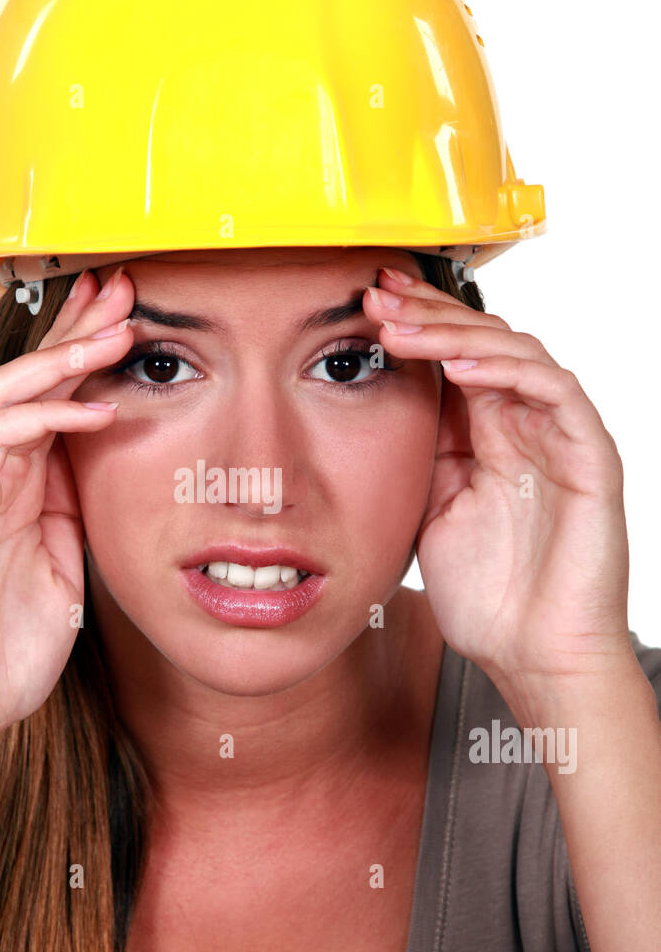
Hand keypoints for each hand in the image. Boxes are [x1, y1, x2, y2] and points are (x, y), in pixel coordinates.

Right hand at [0, 268, 135, 762]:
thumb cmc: (3, 651)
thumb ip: (74, 518)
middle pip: (23, 378)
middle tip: (122, 286)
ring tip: (115, 331)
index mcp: (12, 490)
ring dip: (61, 358)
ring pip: (2, 394)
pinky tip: (94, 410)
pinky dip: (45, 417)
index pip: (46, 400)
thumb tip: (104, 474)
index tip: (129, 317)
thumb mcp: (63, 571)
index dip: (83, 354)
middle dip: (73, 328)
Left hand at [363, 268, 633, 687]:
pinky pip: (553, 389)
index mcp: (487, 437)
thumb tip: (376, 410)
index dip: (413, 326)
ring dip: (455, 333)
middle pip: (480, 341)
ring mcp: (558, 435)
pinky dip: (506, 368)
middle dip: (426, 313)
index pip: (452, 359)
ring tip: (402, 327)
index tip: (362, 304)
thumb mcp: (429, 514)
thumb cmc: (488, 598)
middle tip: (376, 294)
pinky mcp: (589, 452)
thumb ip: (419, 461)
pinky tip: (458, 363)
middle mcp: (524, 425)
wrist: (532, 657)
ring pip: (514, 352)